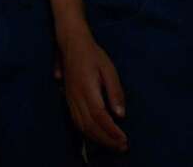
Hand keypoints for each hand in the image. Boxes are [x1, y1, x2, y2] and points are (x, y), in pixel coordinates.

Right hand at [61, 33, 127, 151]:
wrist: (71, 44)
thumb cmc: (93, 55)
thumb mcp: (109, 69)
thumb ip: (115, 92)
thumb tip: (121, 115)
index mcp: (87, 88)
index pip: (99, 116)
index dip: (111, 131)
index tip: (124, 140)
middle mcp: (76, 97)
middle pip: (90, 125)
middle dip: (107, 140)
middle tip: (122, 147)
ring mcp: (70, 99)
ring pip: (81, 126)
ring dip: (97, 139)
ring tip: (113, 145)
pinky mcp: (68, 100)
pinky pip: (76, 122)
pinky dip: (87, 133)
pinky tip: (97, 136)